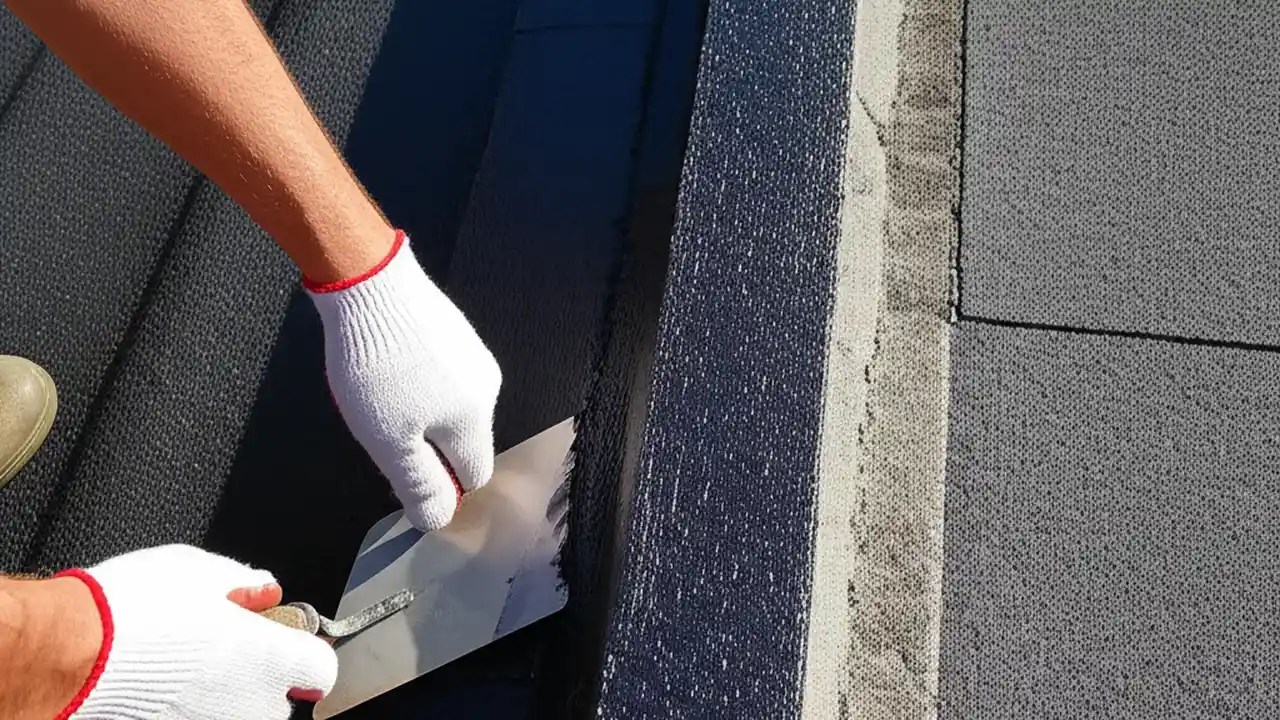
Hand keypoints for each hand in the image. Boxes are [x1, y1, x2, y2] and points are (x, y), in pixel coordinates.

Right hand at [56, 545, 336, 719]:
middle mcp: (252, 703)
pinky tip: (169, 680)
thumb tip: (264, 590)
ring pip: (240, 712)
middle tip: (228, 639)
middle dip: (261, 671)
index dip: (304, 649)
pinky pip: (203, 718)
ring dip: (228, 691)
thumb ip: (248, 584)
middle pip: (280, 696)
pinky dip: (194, 704)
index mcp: (272, 658)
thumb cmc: (138, 609)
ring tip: (190, 660)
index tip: (287, 636)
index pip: (321, 669)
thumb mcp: (205, 571)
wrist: (74, 652)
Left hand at [306, 230, 501, 530]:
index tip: (403, 474)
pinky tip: (388, 368)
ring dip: (422, 415)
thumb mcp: (389, 440)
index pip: (475, 476)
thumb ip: (418, 483)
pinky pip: (445, 376)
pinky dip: (420, 385)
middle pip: (465, 441)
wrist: (370, 283)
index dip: (442, 486)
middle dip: (428, 448)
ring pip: (453, 408)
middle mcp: (487, 388)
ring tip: (379, 397)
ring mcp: (474, 355)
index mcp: (474, 420)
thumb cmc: (376, 369)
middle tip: (382, 434)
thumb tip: (439, 521)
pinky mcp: (456, 331)